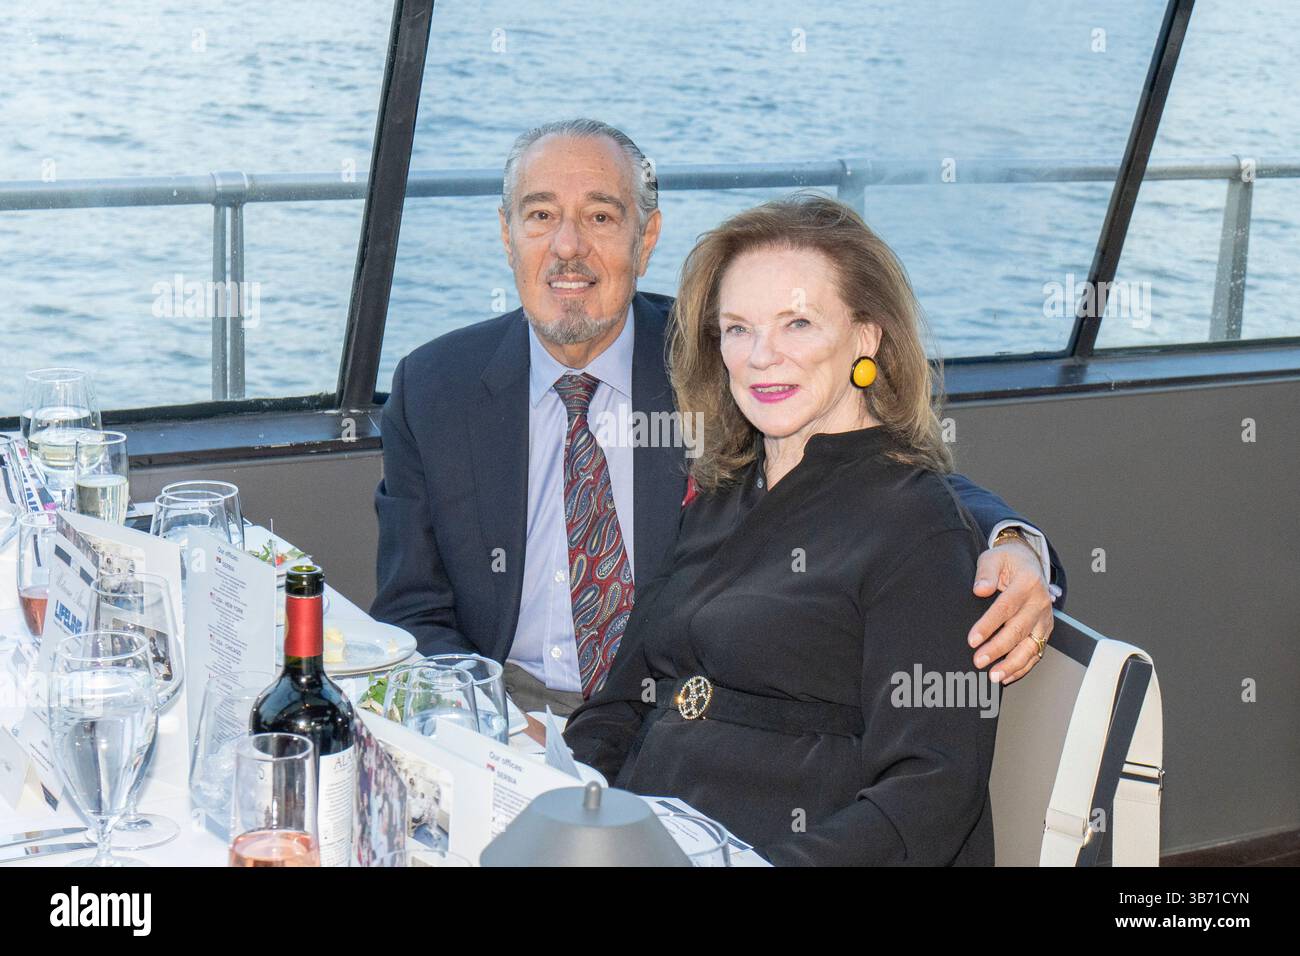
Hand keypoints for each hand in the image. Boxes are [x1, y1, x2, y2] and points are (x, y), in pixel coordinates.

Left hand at [968, 540, 1053, 684]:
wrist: (1029, 563)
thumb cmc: (1008, 562)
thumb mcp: (994, 558)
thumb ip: (986, 573)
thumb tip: (980, 590)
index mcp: (1027, 583)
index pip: (1006, 607)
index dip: (989, 625)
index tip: (972, 640)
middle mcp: (1040, 602)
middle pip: (1019, 630)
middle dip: (998, 649)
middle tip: (979, 661)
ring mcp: (1045, 618)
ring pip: (1031, 646)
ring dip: (1013, 664)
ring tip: (994, 676)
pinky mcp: (1045, 630)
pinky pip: (1037, 652)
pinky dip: (1023, 667)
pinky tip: (1007, 676)